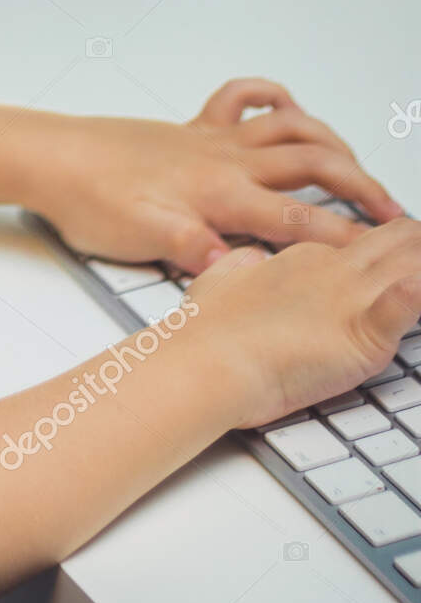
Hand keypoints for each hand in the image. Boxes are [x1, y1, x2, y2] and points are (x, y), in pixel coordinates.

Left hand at [27, 78, 401, 273]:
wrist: (52, 158)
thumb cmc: (89, 200)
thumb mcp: (142, 239)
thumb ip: (194, 250)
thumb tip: (236, 268)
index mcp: (221, 196)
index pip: (300, 221)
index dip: (345, 240)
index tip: (381, 255)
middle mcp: (226, 161)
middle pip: (315, 166)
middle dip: (363, 189)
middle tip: (395, 215)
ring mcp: (211, 141)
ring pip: (293, 129)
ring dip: (333, 143)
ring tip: (358, 166)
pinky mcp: (190, 129)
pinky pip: (242, 99)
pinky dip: (272, 96)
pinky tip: (288, 107)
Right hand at [184, 220, 420, 426]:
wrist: (205, 362)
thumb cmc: (203, 334)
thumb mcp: (213, 281)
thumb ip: (239, 266)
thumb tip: (252, 261)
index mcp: (300, 258)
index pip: (358, 245)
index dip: (381, 254)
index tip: (390, 265)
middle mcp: (332, 269)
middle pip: (399, 240)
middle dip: (418, 246)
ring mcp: (352, 298)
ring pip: (415, 261)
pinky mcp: (367, 333)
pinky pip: (413, 300)